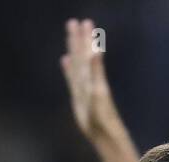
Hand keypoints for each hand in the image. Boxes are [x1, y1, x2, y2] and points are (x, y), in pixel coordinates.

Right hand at [60, 18, 120, 141]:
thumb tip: (94, 52)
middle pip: (81, 55)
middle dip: (78, 39)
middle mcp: (87, 79)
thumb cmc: (103, 115)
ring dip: (74, 50)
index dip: (85, 39)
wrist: (103, 133)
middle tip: (75, 22)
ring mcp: (83, 87)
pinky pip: (72, 78)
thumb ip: (96, 71)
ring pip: (77, 64)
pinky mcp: (78, 96)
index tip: (85, 23)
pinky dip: (68, 69)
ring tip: (70, 35)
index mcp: (93, 76)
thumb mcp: (98, 92)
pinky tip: (65, 60)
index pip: (87, 53)